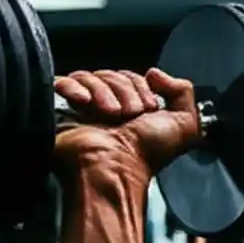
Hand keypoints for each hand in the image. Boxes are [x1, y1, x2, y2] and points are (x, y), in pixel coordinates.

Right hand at [53, 68, 199, 174]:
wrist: (115, 169)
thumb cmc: (146, 154)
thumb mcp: (185, 126)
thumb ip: (185, 93)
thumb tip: (154, 73)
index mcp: (131, 111)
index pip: (131, 78)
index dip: (141, 86)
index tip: (148, 108)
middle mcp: (106, 109)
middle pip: (111, 75)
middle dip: (125, 90)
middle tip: (130, 114)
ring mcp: (81, 110)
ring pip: (88, 77)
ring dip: (104, 92)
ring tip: (111, 116)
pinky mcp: (58, 110)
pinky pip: (61, 82)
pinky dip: (75, 88)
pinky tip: (85, 102)